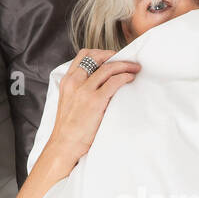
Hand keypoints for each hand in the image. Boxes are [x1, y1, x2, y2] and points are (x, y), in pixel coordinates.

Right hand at [45, 49, 140, 169]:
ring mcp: (84, 90)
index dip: (101, 53)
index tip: (113, 56)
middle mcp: (74, 82)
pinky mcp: (95, 101)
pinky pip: (114, 82)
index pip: (84, 56)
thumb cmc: (69, 128)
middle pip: (97, 57)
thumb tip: (101, 84)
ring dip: (124, 65)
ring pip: (108, 68)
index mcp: (67, 81)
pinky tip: (130, 79)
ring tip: (134, 69)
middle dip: (115, 56)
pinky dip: (125, 77)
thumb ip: (80, 90)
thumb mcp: (69, 102)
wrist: (64, 145)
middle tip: (127, 61)